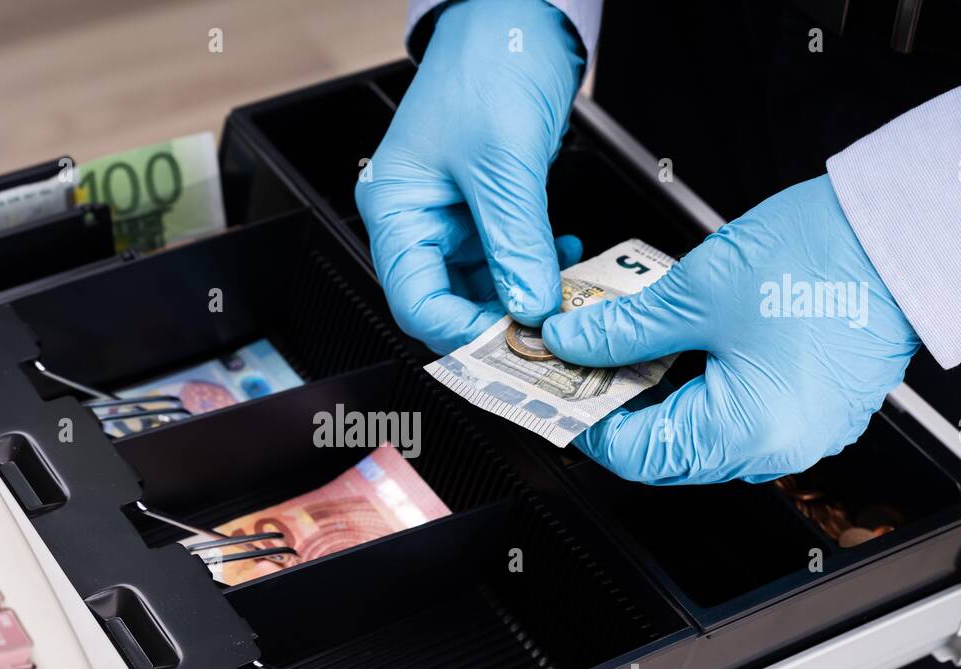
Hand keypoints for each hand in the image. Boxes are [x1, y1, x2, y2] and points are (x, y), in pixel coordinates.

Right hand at [355, 0, 584, 353]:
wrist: (518, 13)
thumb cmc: (488, 63)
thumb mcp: (503, 162)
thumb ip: (515, 243)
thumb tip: (529, 309)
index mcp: (395, 210)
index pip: (414, 301)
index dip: (460, 331)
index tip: (509, 342)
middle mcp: (419, 220)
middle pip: (449, 302)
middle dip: (498, 320)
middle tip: (544, 334)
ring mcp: (455, 218)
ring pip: (485, 287)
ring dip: (524, 297)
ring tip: (563, 298)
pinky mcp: (489, 210)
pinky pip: (510, 260)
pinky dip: (538, 269)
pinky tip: (565, 262)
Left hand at [544, 175, 919, 483]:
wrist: (903, 230)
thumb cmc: (822, 260)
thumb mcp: (695, 294)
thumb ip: (621, 329)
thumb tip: (571, 342)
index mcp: (744, 433)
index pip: (635, 454)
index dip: (586, 419)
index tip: (559, 387)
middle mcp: (775, 447)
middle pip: (666, 447)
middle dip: (619, 403)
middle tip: (584, 361)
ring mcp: (799, 429)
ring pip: (699, 429)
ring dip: (657, 392)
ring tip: (626, 346)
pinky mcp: (812, 405)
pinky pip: (737, 410)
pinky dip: (698, 384)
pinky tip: (676, 345)